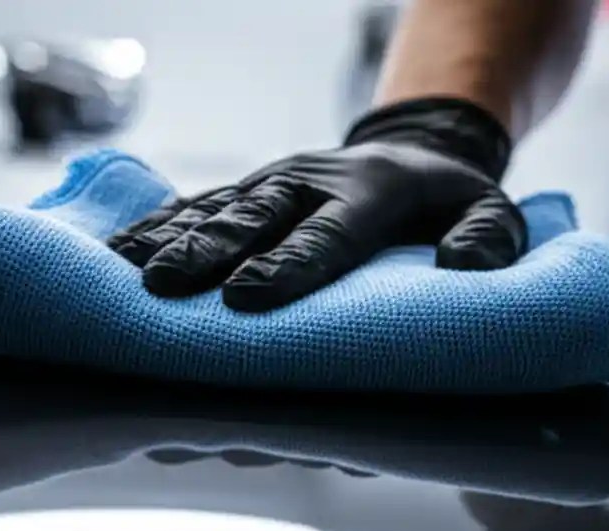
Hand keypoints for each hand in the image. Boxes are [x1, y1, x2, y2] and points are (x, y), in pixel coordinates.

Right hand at [108, 98, 526, 311]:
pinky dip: (155, 227)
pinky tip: (116, 252)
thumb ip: (490, 238)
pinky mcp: (246, 191)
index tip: (248, 296)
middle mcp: (310, 181)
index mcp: (371, 192)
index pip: (328, 235)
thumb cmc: (448, 205)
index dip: (288, 266)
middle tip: (167, 284)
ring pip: (214, 208)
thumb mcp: (493, 213)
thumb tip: (461, 268)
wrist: (412, 155)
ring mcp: (271, 184)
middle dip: (209, 251)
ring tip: (127, 270)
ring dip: (170, 240)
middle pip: (255, 216)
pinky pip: (194, 205)